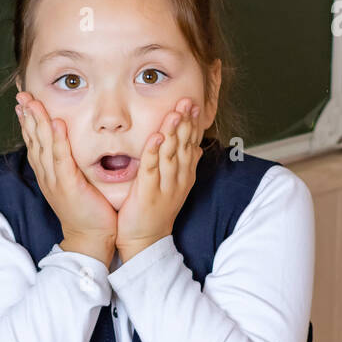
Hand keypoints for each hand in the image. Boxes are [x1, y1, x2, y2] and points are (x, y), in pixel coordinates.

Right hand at [15, 91, 116, 263]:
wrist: (90, 238)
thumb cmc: (86, 210)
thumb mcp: (71, 183)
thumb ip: (67, 164)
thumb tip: (67, 146)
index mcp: (47, 173)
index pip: (34, 141)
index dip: (27, 120)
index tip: (22, 101)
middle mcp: (46, 174)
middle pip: (34, 139)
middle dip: (27, 115)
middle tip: (21, 94)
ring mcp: (55, 180)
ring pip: (44, 146)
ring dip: (38, 122)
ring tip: (33, 103)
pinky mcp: (68, 186)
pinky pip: (62, 159)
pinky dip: (59, 140)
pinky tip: (57, 124)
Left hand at [115, 97, 203, 262]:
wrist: (145, 240)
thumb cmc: (156, 211)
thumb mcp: (174, 185)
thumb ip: (182, 164)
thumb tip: (195, 147)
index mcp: (184, 175)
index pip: (192, 144)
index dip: (193, 124)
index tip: (194, 104)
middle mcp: (178, 178)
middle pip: (184, 145)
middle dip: (186, 122)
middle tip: (187, 101)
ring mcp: (165, 186)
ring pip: (171, 154)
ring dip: (173, 132)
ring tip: (175, 113)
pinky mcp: (149, 193)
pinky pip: (152, 169)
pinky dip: (154, 152)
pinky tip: (156, 137)